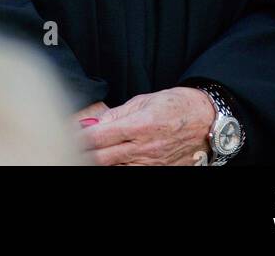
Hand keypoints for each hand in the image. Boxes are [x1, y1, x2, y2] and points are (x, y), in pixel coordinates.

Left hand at [79, 87, 213, 165]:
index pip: (99, 136)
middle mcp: (143, 148)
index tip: (68, 133)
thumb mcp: (144, 100)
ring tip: (90, 154)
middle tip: (72, 146)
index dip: (80, 136)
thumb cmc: (176, 105)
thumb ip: (116, 114)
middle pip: (103, 157)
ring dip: (101, 161)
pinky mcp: (158, 171)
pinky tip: (113, 160)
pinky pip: (131, 172)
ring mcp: (151, 163)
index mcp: (139, 125)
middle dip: (85, 152)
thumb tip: (93, 123)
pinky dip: (119, 166)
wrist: (206, 120)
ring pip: (115, 168)